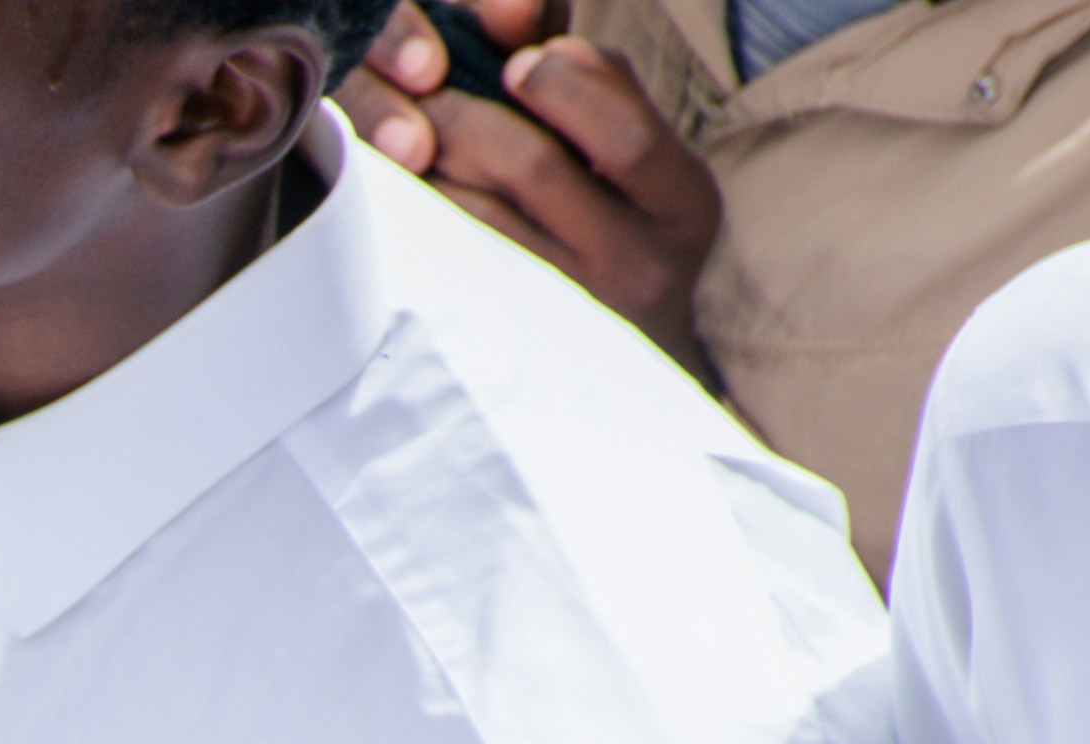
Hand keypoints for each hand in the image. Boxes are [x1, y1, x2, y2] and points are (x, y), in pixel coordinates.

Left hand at [340, 0, 723, 371]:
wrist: (617, 362)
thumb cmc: (613, 221)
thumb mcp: (625, 147)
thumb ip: (587, 72)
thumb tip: (511, 12)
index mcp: (684, 202)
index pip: (623, 134)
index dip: (561, 84)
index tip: (518, 64)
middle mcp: (640, 266)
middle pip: (531, 166)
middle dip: (466, 112)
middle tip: (428, 90)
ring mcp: (571, 312)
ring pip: (474, 212)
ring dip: (431, 158)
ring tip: (413, 132)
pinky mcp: (507, 340)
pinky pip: (444, 259)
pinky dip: (418, 210)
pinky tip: (405, 187)